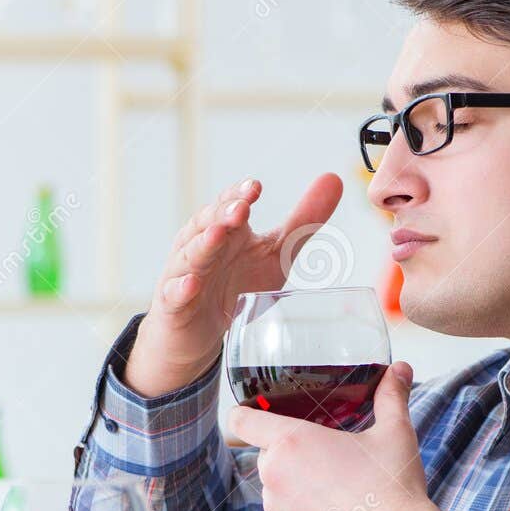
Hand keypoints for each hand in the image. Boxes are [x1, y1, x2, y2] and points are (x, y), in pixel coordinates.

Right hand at [124, 173, 344, 397]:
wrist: (197, 332)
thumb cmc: (236, 286)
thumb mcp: (274, 254)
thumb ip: (302, 222)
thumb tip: (334, 178)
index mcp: (225, 230)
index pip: (228, 205)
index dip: (239, 195)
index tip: (256, 188)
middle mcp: (200, 246)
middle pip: (207, 224)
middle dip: (223, 214)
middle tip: (242, 208)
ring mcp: (184, 275)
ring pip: (191, 255)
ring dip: (203, 244)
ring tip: (218, 234)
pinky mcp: (175, 307)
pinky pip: (175, 295)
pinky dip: (182, 289)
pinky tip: (191, 284)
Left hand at [226, 361, 450, 510]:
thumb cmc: (392, 490)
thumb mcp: (394, 434)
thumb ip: (391, 397)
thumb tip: (400, 370)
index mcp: (291, 443)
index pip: (241, 421)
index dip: (245, 413)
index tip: (257, 413)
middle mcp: (275, 477)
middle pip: (266, 453)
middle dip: (290, 449)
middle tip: (324, 450)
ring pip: (276, 485)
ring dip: (296, 481)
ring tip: (335, 483)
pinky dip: (304, 510)